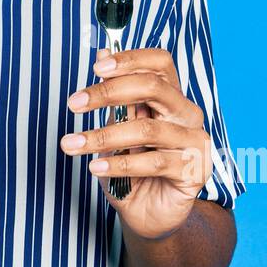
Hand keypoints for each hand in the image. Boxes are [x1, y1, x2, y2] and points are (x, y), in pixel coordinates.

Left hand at [61, 47, 211, 240]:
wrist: (148, 214)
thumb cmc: (132, 167)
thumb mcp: (117, 127)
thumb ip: (115, 94)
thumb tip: (101, 52)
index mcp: (171, 97)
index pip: (160, 63)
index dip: (130, 60)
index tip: (97, 68)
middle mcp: (187, 115)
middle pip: (154, 88)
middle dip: (109, 92)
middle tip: (74, 104)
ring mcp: (194, 143)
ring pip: (146, 130)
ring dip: (103, 136)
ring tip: (72, 144)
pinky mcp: (194, 172)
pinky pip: (153, 163)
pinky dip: (119, 163)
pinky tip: (96, 167)